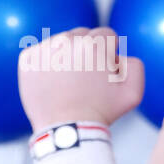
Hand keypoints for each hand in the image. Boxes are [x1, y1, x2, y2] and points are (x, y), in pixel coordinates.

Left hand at [18, 27, 143, 132]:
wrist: (67, 129)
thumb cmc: (101, 112)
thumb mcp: (134, 92)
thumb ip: (135, 65)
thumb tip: (119, 55)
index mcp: (94, 44)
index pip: (106, 34)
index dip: (110, 53)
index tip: (104, 70)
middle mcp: (67, 41)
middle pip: (83, 35)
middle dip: (89, 52)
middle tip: (88, 77)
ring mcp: (45, 49)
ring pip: (62, 43)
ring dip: (68, 56)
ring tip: (70, 83)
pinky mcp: (28, 59)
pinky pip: (42, 53)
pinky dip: (48, 64)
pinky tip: (55, 83)